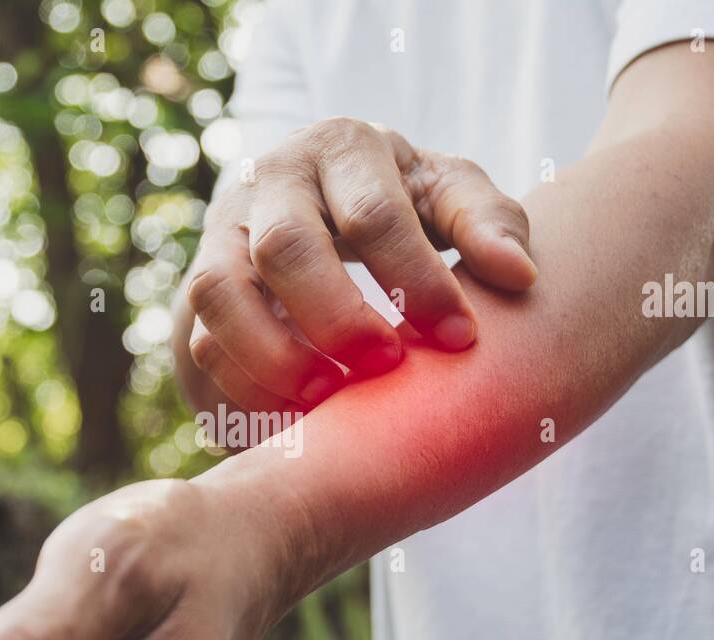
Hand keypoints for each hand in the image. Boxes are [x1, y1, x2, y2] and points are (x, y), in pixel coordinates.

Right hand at [181, 117, 536, 413]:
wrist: (311, 201)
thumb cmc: (397, 202)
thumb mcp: (446, 195)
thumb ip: (486, 223)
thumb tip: (519, 276)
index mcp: (339, 148)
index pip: (373, 215)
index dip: (418, 282)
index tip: (461, 339)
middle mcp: (267, 182)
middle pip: (283, 249)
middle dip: (338, 320)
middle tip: (388, 367)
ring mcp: (218, 237)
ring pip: (217, 294)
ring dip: (274, 358)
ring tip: (330, 401)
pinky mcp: (194, 295)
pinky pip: (201, 345)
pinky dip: (245, 389)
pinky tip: (299, 418)